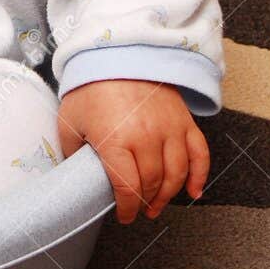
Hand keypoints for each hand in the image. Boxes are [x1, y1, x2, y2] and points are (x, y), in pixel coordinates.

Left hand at [57, 79, 209, 224]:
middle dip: (144, 203)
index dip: (126, 209)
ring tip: (156, 206)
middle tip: (137, 210)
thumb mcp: (70, 120)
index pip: (127, 188)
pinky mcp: (184, 120)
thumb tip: (74, 175)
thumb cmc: (91, 86)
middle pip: (152, 184)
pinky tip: (193, 192)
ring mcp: (170, 129)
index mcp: (116, 141)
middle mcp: (146, 137)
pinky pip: (199, 154)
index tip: (123, 216)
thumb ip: (72, 152)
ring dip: (167, 195)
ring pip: (176, 174)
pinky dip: (199, 176)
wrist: (119, 52)